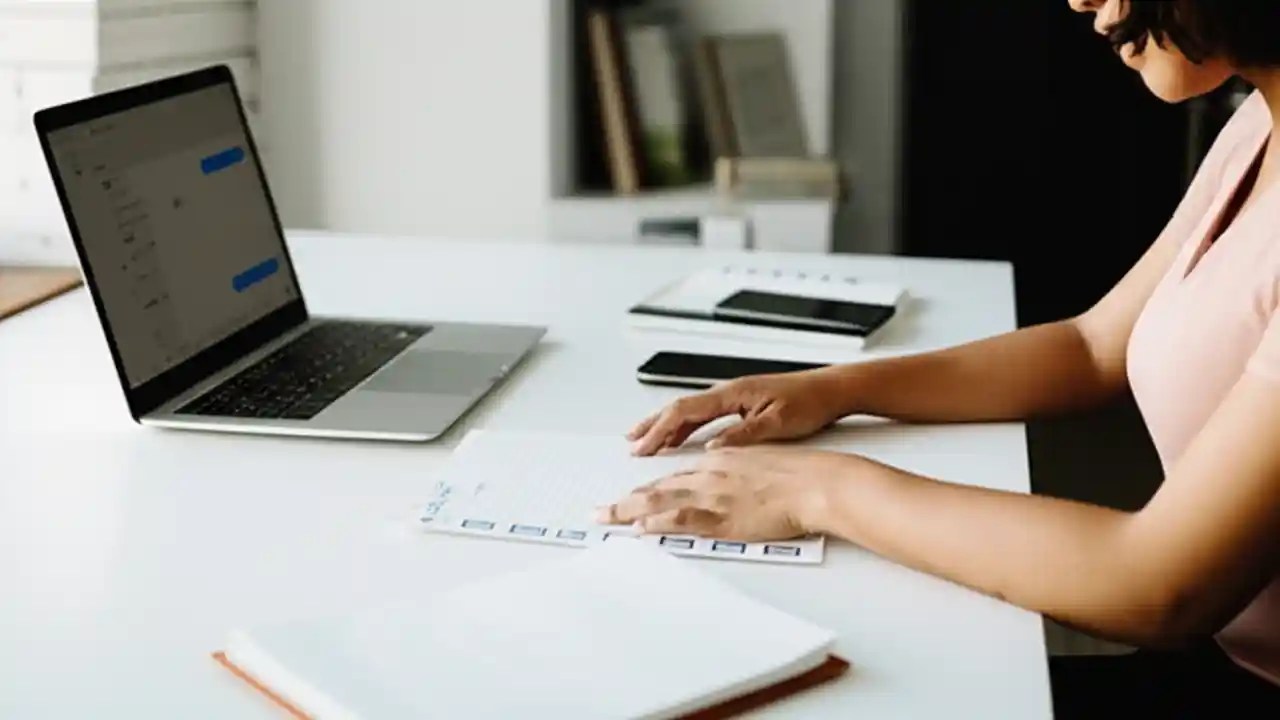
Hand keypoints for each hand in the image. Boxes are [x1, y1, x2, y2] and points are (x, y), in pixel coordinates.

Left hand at [597, 446, 868, 541]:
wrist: (817, 482)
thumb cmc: (800, 474)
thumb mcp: (764, 462)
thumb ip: (741, 471)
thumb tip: (731, 481)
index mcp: (722, 460)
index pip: (676, 475)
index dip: (651, 487)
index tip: (632, 495)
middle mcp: (711, 474)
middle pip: (659, 486)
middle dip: (627, 499)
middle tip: (601, 510)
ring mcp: (714, 496)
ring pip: (660, 501)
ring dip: (628, 510)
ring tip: (604, 518)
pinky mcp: (723, 517)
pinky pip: (682, 520)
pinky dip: (658, 523)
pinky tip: (640, 528)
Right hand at [627, 367, 851, 455]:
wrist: (832, 390)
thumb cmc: (810, 402)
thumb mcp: (777, 424)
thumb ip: (743, 436)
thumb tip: (712, 449)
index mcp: (733, 394)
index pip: (684, 411)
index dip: (660, 430)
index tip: (643, 447)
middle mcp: (729, 392)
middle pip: (680, 408)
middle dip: (653, 426)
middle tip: (632, 444)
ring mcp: (735, 398)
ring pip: (690, 411)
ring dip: (666, 426)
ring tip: (646, 441)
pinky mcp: (743, 404)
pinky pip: (705, 416)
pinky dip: (686, 427)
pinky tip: (682, 438)